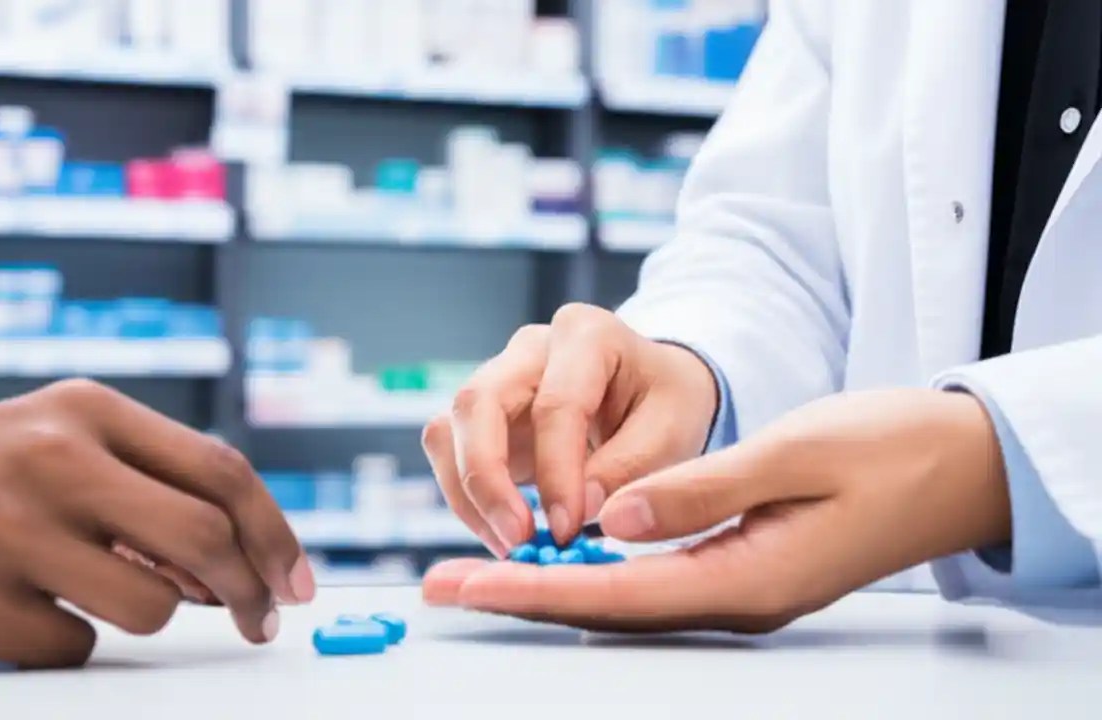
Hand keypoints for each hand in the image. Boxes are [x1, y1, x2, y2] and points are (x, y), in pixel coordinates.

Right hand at [0, 379, 314, 667]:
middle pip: (206, 538)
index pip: (221, 471)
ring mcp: (13, 533)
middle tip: (259, 621)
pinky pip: (76, 647)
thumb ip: (145, 484)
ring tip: (88, 592)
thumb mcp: (52, 441)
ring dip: (145, 615)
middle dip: (250, 591)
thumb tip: (239, 564)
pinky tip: (17, 609)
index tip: (296, 580)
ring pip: (152, 606)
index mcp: (85, 410)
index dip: (276, 533)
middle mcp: (55, 460)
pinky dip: (63, 640)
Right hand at [423, 304, 719, 554]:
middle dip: (488, 478)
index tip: (568, 529)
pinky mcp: (481, 416)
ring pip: (451, 428)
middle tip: (516, 538)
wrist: (651, 392)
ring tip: (511, 544)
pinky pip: (450, 453)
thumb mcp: (675, 428)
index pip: (555, 404)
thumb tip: (581, 509)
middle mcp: (530, 348)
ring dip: (469, 494)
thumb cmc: (665, 403)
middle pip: (478, 402)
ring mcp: (498, 378)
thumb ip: (632, 466)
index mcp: (586, 334)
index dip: (556, 472)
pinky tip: (502, 532)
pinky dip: (467, 499)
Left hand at [423, 389, 1010, 632]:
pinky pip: (650, 581)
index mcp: (746, 577)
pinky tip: (560, 559)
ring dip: (549, 587)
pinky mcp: (740, 566)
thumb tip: (616, 517)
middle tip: (443, 587)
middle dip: (520, 597)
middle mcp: (733, 597)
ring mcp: (738, 587)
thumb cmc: (891, 453)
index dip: (533, 591)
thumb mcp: (797, 455)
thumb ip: (701, 488)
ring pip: (623, 599)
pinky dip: (594, 572)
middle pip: (606, 608)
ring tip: (478, 576)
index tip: (467, 585)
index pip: (616, 594)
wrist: (961, 467)